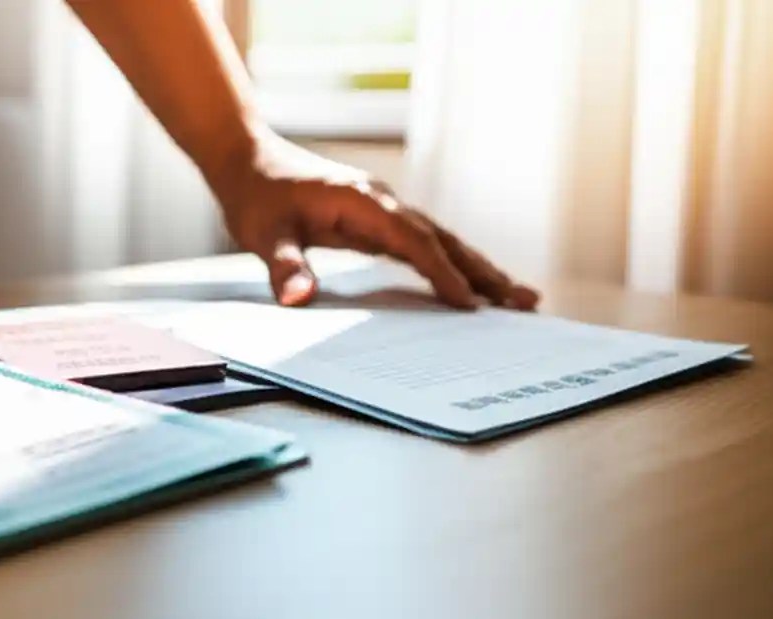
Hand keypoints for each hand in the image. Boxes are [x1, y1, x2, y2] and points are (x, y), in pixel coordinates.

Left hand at [210, 131, 539, 309]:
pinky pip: (423, 244)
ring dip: (477, 268)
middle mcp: (383, 203)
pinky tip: (466, 285)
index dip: (444, 274)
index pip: (415, 243)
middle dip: (484, 272)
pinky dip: (449, 264)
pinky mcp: (376, 219)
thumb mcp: (263, 234)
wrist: (247, 159)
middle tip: (525, 302)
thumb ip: (284, 266)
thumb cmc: (256, 197)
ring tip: (515, 297)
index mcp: (365, 203)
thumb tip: (298, 298)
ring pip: (440, 240)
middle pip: (444, 240)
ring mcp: (383, 209)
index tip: (472, 305)